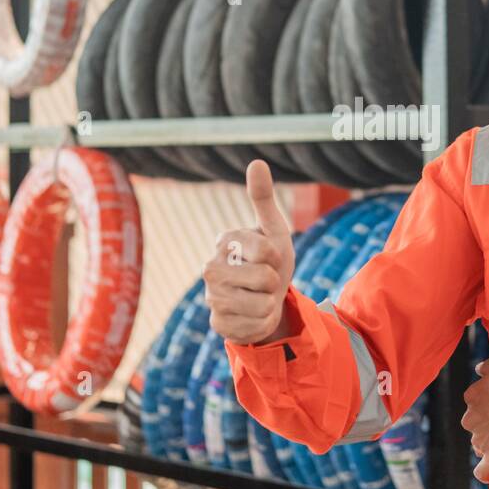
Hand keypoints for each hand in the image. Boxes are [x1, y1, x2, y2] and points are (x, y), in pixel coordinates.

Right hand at [203, 159, 295, 344]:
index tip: (269, 257)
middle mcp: (210, 268)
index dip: (277, 256)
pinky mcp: (217, 323)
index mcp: (224, 241)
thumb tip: (256, 162)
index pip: (267, 251)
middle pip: (265, 279)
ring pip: (261, 304)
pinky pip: (254, 326)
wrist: (267, 298)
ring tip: (259, 296)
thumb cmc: (270, 259)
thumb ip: (263, 198)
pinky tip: (253, 314)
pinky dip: (263, 322)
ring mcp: (211, 297)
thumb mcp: (273, 229)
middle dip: (274, 282)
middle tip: (265, 280)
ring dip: (269, 303)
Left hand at [461, 351, 488, 482]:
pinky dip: (486, 472)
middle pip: (476, 425)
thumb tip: (478, 370)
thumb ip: (487, 366)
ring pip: (480, 445)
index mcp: (472, 396)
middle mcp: (471, 419)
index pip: (476, 402)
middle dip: (488, 426)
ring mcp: (481, 440)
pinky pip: (482, 472)